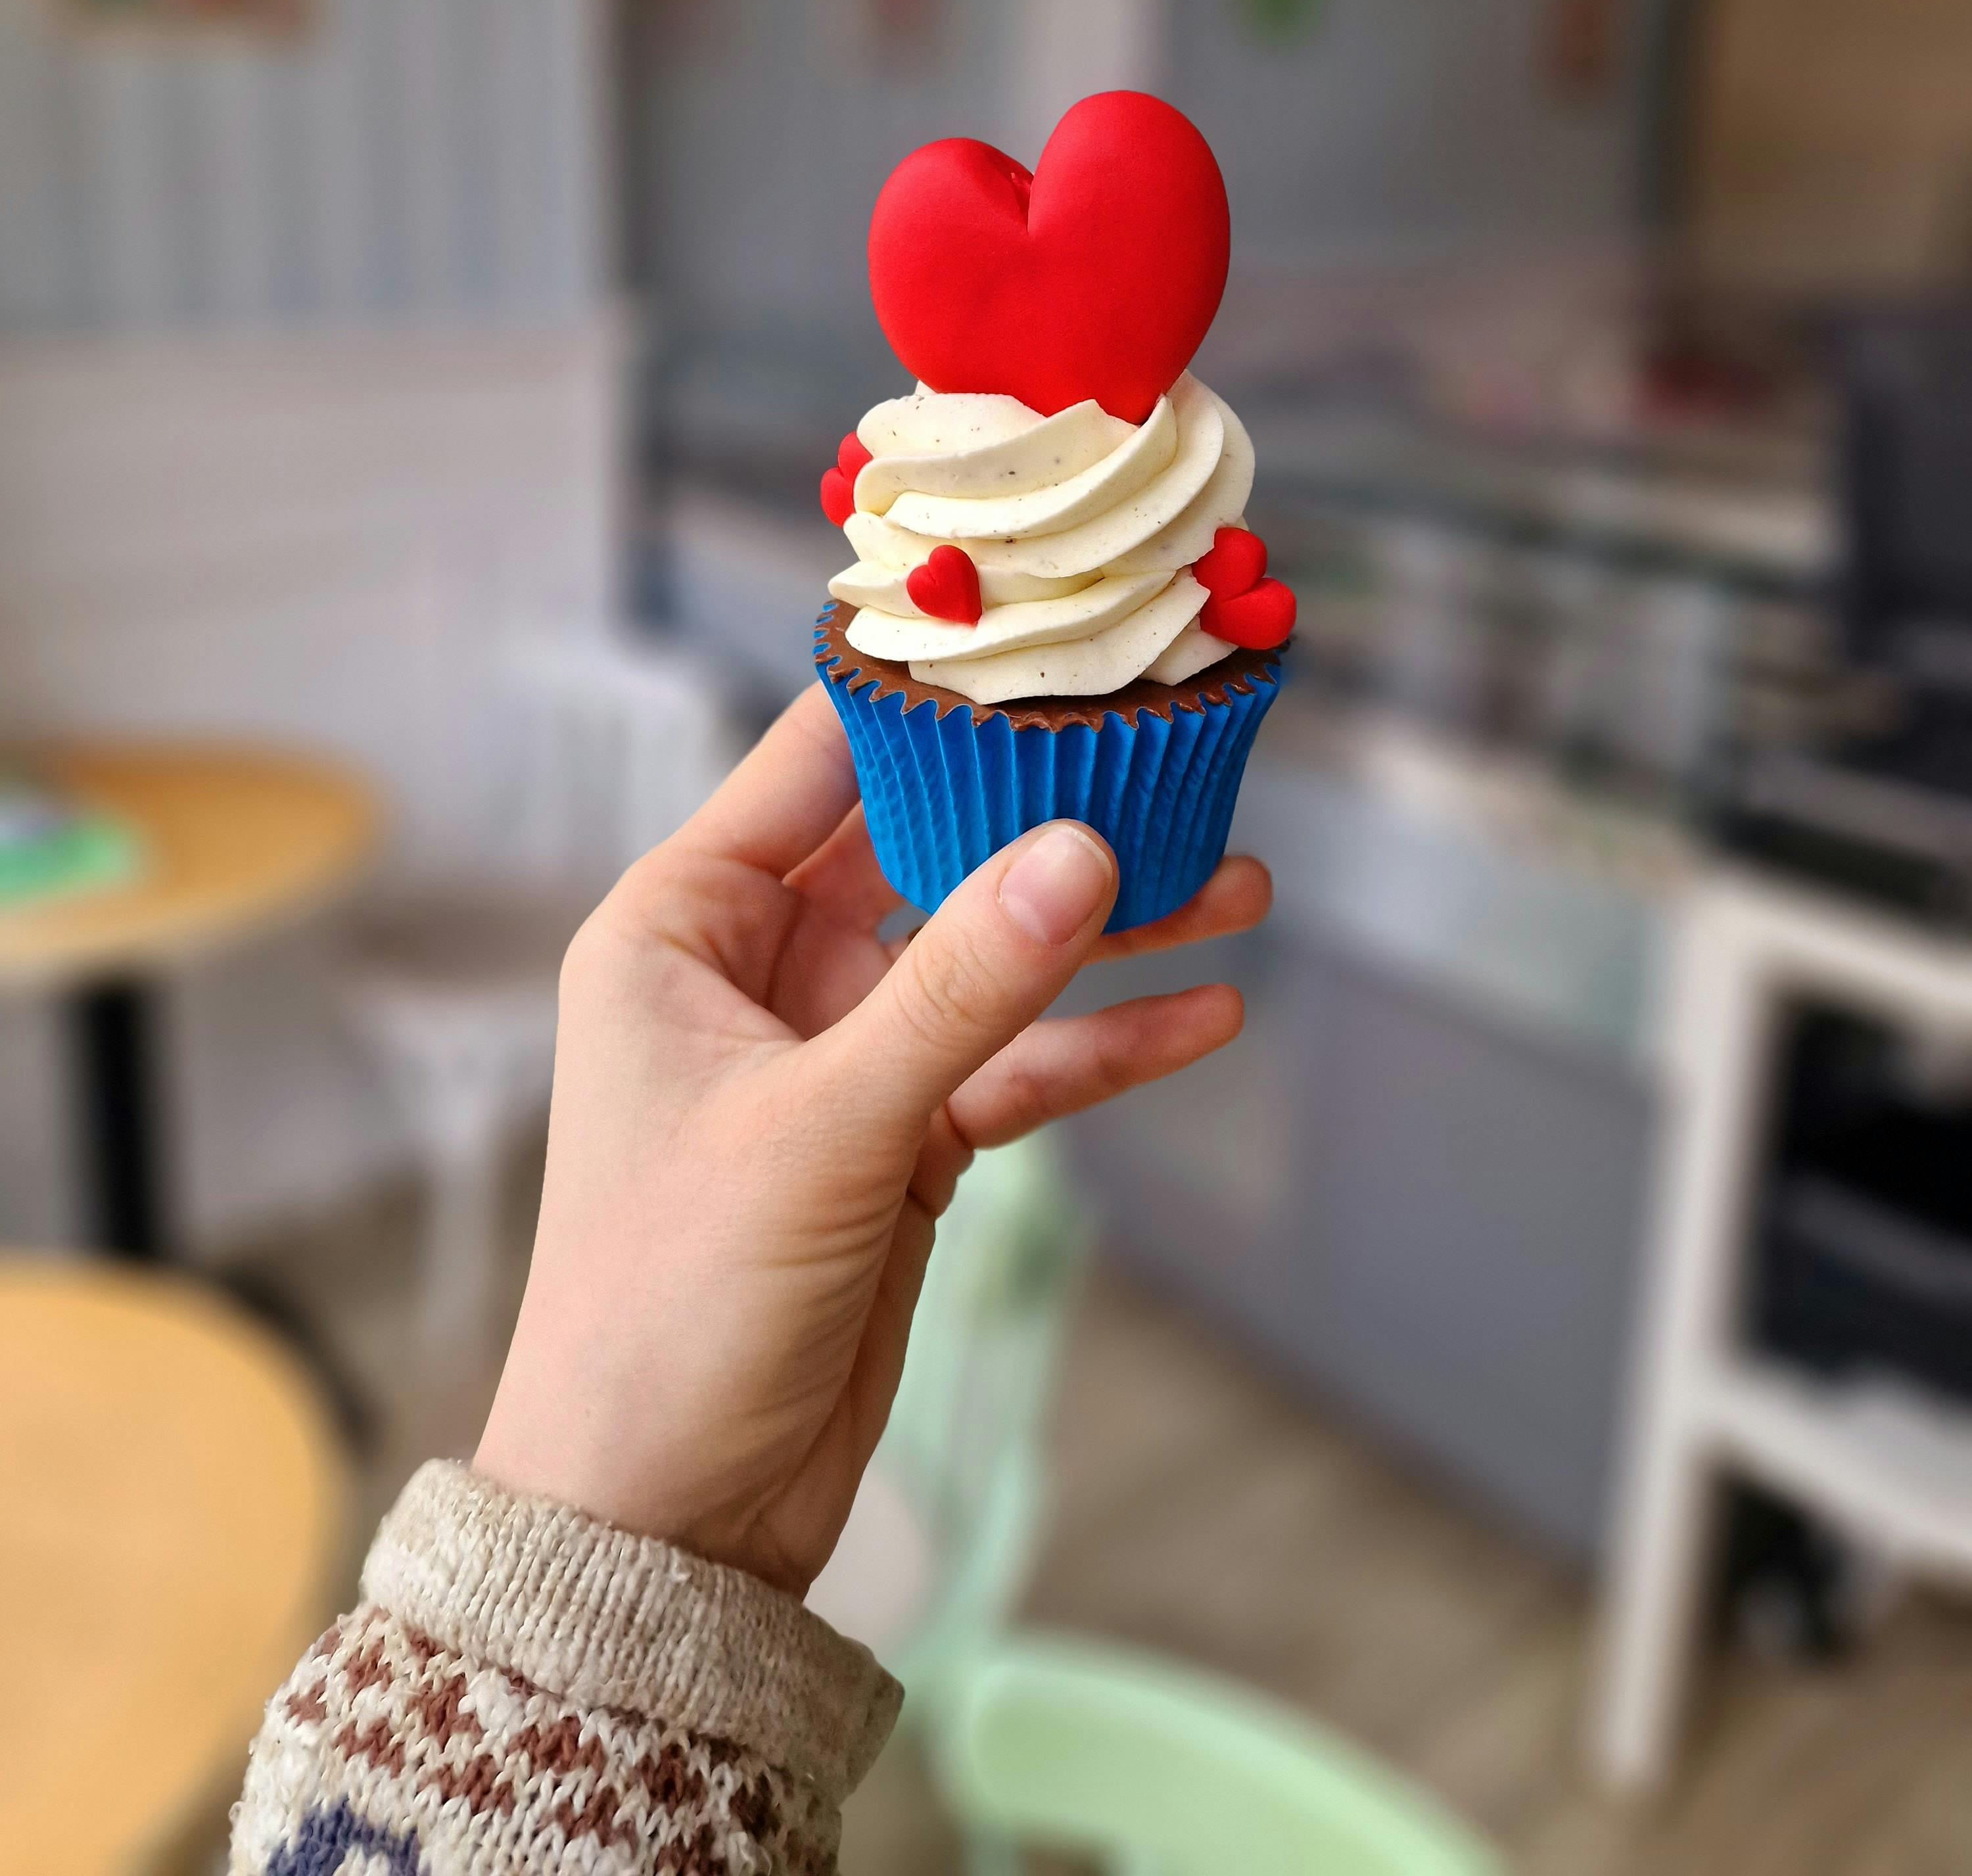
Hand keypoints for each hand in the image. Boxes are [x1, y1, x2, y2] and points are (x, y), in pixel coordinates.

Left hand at [475, 684, 1269, 1598]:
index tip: (1052, 643)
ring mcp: (837, 1052)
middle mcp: (756, 968)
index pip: (819, 760)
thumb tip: (1085, 852)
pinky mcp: (898, 1138)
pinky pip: (1013, 1064)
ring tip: (1239, 887)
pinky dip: (1100, 1045)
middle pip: (926, 848)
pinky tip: (1206, 1017)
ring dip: (1105, 933)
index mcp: (681, 925)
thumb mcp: (822, 1129)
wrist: (661, 1523)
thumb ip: (962, 990)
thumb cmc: (671, 1309)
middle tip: (1181, 766)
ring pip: (989, 957)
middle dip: (1050, 818)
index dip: (935, 699)